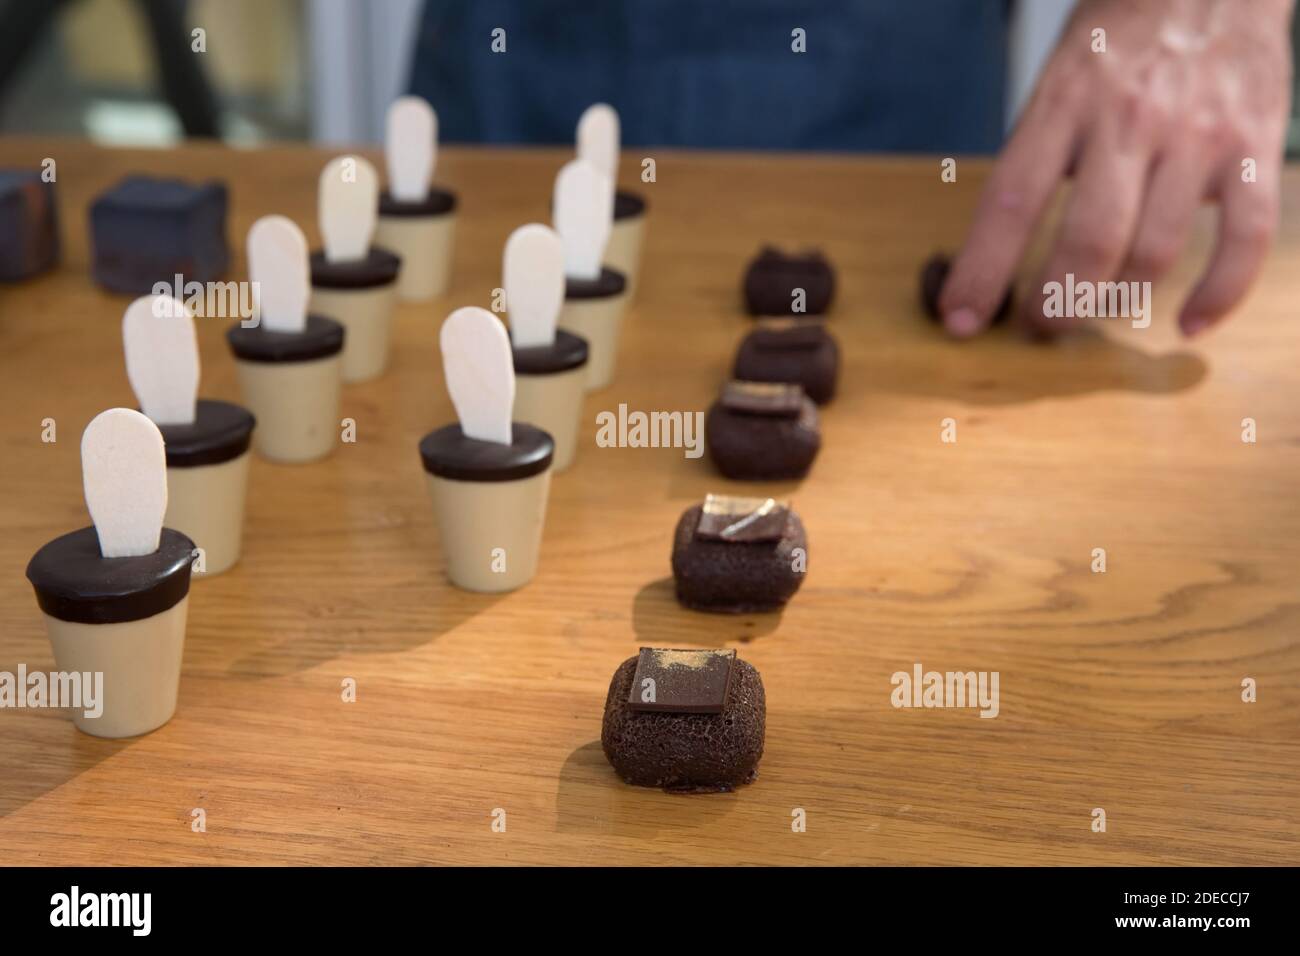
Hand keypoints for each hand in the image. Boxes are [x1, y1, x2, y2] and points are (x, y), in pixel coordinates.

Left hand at [940, 0, 1293, 337]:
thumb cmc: (1121, 35)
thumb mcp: (1059, 79)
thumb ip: (1037, 153)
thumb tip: (998, 248)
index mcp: (1065, 102)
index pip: (1012, 201)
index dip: (982, 271)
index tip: (960, 319)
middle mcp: (1130, 120)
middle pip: (1088, 243)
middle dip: (1053, 306)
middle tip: (1034, 326)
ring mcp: (1197, 136)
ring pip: (1154, 254)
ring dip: (1115, 305)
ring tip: (1088, 315)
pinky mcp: (1253, 147)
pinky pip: (1245, 239)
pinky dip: (1220, 294)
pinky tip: (1188, 324)